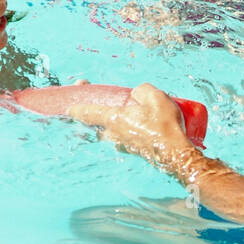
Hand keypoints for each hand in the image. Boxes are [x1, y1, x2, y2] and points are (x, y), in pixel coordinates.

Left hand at [69, 84, 197, 173]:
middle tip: (96, 102)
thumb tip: (135, 94)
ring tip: (124, 111)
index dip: (76, 108)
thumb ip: (141, 90)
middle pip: (96, 123)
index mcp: (115, 119)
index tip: (68, 107)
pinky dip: (123, 128)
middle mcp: (114, 133)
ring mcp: (121, 143)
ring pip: (109, 130)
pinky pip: (121, 136)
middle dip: (93, 112)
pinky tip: (137, 122)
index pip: (88, 113)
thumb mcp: (155, 97)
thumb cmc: (164, 125)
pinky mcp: (131, 149)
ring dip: (111, 121)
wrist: (175, 152)